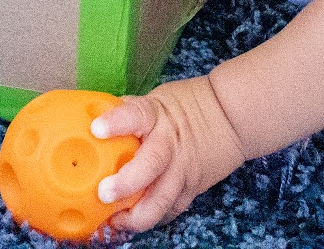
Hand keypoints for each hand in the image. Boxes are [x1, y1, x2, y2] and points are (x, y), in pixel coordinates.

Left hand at [91, 76, 247, 233]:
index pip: (135, 116)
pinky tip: (133, 224)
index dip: (116, 123)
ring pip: (162, 199)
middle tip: (103, 193)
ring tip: (115, 222)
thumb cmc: (188, 104)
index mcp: (157, 116)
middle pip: (150, 165)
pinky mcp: (191, 188)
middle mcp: (170, 144)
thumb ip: (128, 112)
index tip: (96, 129)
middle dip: (126, 183)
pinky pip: (170, 210)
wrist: (231, 116)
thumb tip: (92, 118)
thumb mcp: (157, 99)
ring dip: (136, 215)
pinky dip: (152, 219)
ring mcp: (182, 170)